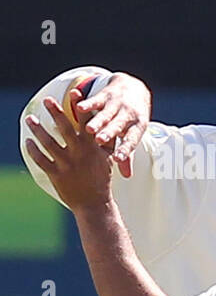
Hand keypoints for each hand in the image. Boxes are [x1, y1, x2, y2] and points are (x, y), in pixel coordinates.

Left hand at [24, 91, 113, 213]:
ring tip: (31, 119)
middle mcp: (78, 153)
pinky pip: (41, 159)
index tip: (75, 92)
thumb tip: (105, 126)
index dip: (81, 107)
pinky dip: (33, 150)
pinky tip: (28, 141)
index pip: (86, 122)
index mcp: (92, 148)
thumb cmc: (101, 179)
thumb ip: (105, 142)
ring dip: (38, 129)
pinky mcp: (56, 175)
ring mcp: (66, 164)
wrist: (95, 203)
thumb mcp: (107, 159)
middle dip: (56, 112)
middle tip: (48, 100)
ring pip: (48, 142)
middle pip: (64, 128)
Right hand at [74, 73, 150, 177]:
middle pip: (118, 126)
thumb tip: (127, 176)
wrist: (134, 90)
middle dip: (109, 133)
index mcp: (137, 128)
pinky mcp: (106, 95)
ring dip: (98, 121)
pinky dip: (88, 103)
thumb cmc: (130, 120)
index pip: (131, 140)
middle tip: (100, 141)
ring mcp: (117, 105)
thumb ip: (127, 154)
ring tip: (89, 129)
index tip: (117, 159)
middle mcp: (128, 116)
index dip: (125, 149)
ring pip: (106, 114)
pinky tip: (79, 108)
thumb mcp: (131, 134)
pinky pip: (96, 99)